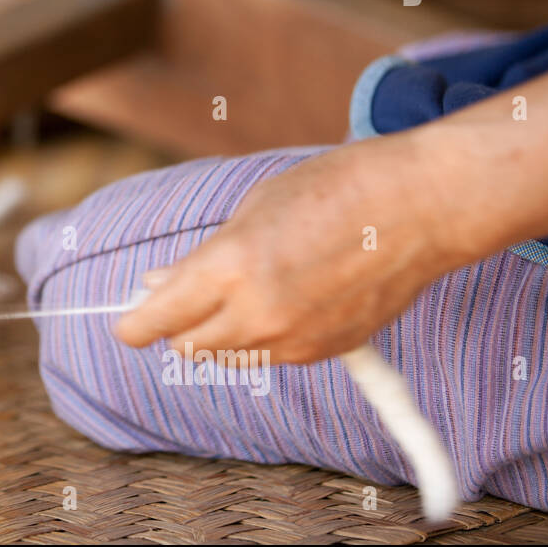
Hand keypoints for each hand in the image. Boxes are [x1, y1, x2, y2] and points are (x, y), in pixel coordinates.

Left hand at [113, 133, 468, 363]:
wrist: (422, 206)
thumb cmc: (336, 189)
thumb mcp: (252, 209)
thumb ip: (201, 258)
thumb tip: (157, 285)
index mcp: (231, 268)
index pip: (159, 319)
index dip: (134, 325)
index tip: (125, 325)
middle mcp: (259, 313)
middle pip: (188, 346)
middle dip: (177, 326)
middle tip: (184, 296)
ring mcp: (295, 339)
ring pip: (230, 356)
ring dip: (220, 333)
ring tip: (246, 286)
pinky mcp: (327, 352)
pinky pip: (273, 356)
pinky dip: (264, 336)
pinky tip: (285, 296)